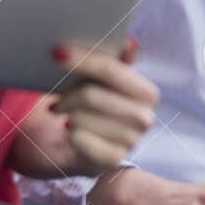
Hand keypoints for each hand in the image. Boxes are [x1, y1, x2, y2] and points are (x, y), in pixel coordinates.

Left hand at [48, 40, 159, 173]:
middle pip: (91, 95)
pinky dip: (69, 133)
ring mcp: (131, 142)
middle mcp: (145, 118)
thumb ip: (116, 58)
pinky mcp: (112, 160)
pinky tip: (71, 132)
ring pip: (81, 118)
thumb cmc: (95, 105)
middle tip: (56, 97)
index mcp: (148, 93)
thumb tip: (130, 44)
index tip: (57, 53)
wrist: (87, 144)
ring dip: (67, 114)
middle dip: (68, 94)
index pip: (112, 70)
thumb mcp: (103, 79)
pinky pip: (79, 139)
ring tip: (66, 114)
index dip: (83, 60)